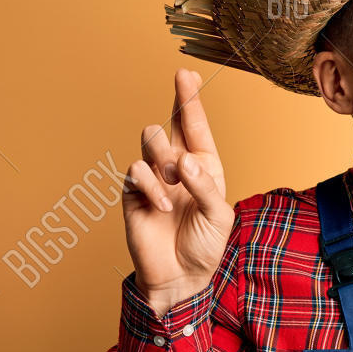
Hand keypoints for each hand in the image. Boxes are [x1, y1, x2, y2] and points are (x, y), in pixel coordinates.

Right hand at [123, 69, 232, 316]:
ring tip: (175, 183)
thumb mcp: (218, 216)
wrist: (180, 278)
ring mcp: (154, 178)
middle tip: (186, 155)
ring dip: (164, 156)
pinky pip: (135, 170)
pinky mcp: (133, 193)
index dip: (190, 99)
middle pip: (169, 123)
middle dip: (176, 118)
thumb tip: (185, 160)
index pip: (195, 126)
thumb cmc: (204, 247)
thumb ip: (205, 186)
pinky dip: (151, 185)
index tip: (185, 72)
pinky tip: (163, 205)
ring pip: (149, 139)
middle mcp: (178, 166)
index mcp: (204, 166)